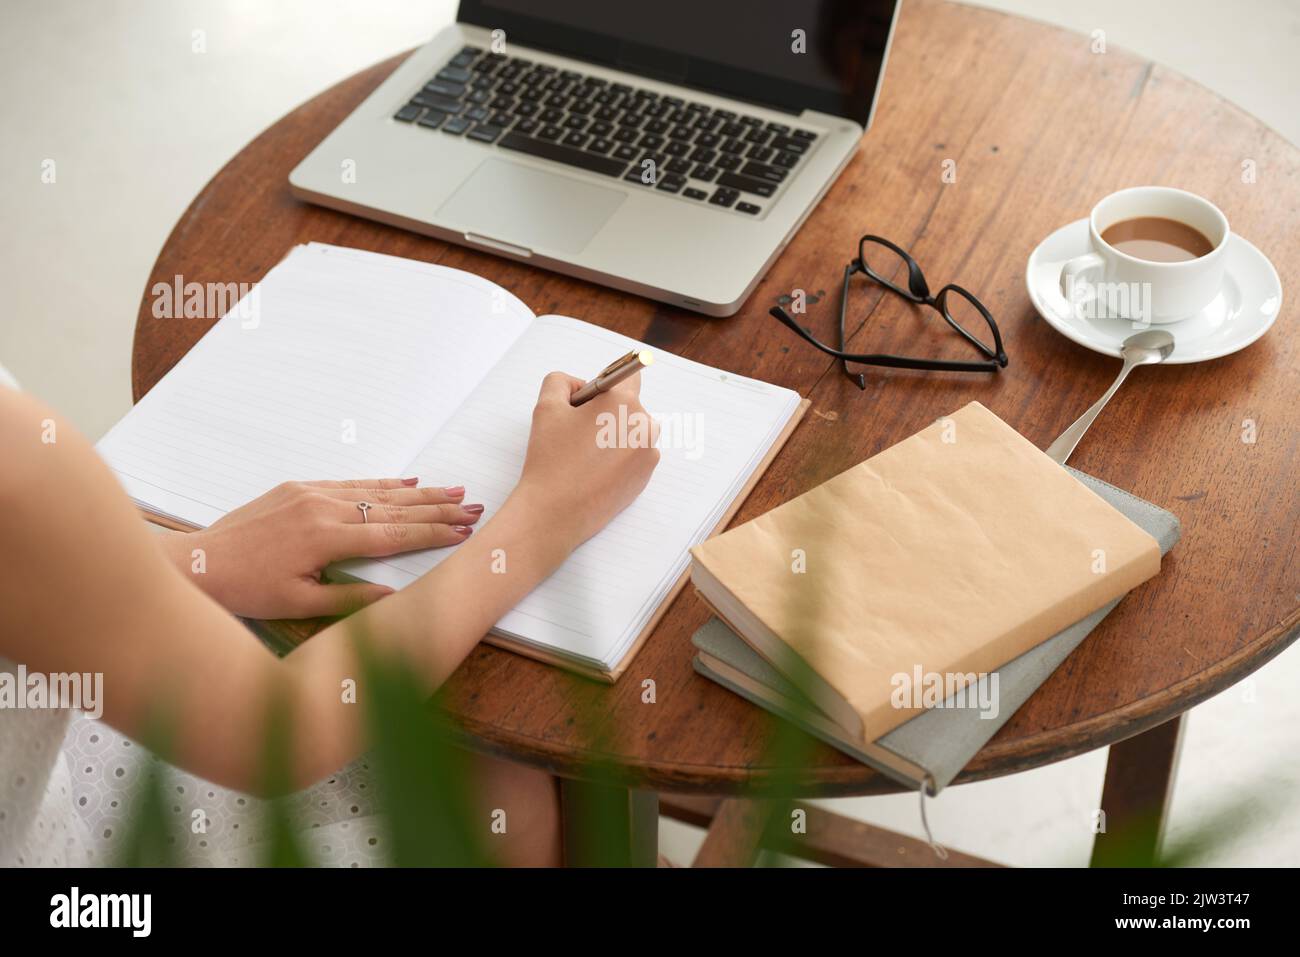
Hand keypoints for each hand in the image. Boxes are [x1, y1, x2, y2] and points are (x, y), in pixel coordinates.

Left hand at [160, 478, 483, 618]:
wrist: (200, 563)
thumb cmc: (247, 590)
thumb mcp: (300, 605)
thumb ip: (350, 600)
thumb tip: (394, 597)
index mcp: (327, 539)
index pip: (394, 535)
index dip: (433, 533)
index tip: (464, 531)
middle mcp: (323, 508)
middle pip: (394, 507)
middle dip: (437, 507)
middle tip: (472, 504)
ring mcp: (311, 493)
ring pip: (375, 491)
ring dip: (417, 492)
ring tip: (451, 490)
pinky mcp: (298, 487)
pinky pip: (350, 483)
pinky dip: (380, 483)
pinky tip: (405, 481)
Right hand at [517, 372, 659, 551]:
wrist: (556, 512)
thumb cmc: (551, 460)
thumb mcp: (547, 406)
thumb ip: (562, 382)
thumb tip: (579, 385)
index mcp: (623, 403)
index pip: (629, 375)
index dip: (607, 384)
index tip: (595, 395)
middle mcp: (643, 426)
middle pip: (629, 406)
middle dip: (607, 413)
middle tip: (578, 432)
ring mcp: (648, 454)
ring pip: (632, 432)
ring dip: (614, 436)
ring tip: (585, 455)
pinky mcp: (646, 478)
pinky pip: (634, 457)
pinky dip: (618, 459)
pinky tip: (594, 471)